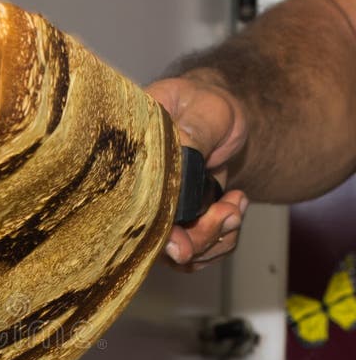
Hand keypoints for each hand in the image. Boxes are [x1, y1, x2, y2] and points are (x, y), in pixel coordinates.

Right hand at [146, 74, 248, 270]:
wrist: (223, 118)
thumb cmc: (206, 104)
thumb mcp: (203, 111)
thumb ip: (192, 137)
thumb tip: (180, 167)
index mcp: (124, 164)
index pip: (127, 212)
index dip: (155, 234)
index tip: (180, 245)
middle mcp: (132, 196)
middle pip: (151, 243)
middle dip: (196, 240)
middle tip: (227, 213)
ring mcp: (154, 215)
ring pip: (177, 255)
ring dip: (215, 238)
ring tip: (235, 204)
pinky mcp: (175, 228)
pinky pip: (197, 255)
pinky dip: (223, 240)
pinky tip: (233, 208)